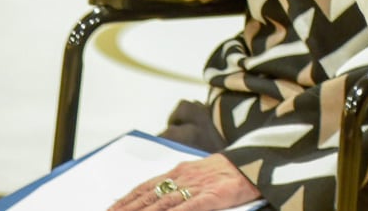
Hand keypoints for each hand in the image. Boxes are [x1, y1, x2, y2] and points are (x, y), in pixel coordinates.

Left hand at [109, 156, 259, 210]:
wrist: (258, 161)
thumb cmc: (229, 171)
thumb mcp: (199, 172)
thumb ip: (177, 182)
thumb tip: (153, 196)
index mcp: (179, 171)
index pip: (144, 187)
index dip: (124, 200)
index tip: (109, 209)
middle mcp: (183, 177)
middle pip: (147, 197)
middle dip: (126, 209)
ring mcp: (197, 187)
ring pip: (162, 203)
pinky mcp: (212, 196)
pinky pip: (188, 208)